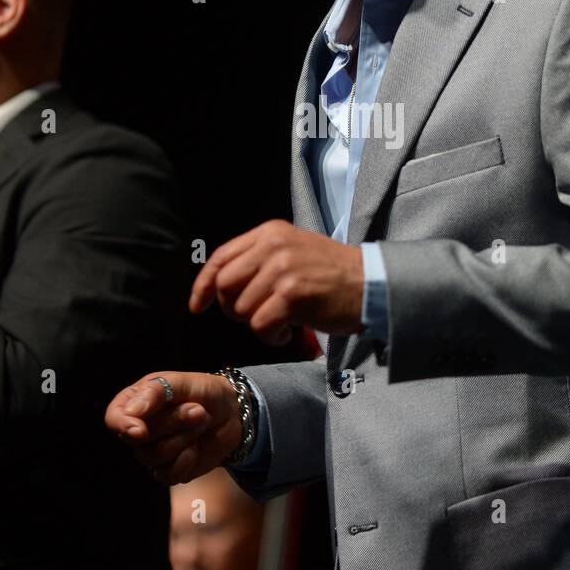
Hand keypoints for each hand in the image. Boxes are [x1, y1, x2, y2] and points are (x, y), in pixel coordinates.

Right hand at [104, 371, 241, 483]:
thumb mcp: (182, 383)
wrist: (231, 413)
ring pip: (155, 457)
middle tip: (198, 409)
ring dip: (185, 437)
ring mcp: (151, 453)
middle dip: (174, 422)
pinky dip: (187, 460)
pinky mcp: (168, 471)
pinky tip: (196, 446)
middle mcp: (138, 430)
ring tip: (201, 421)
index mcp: (134, 403)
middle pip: (139, 439)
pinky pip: (168, 475)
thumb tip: (132, 413)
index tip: (140, 430)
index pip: (114, 418)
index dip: (123, 425)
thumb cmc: (202, 392)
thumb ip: (156, 392)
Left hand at [189, 219, 363, 345]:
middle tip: (254, 317)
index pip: (220, 257)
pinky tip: (287, 334)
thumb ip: (258, 260)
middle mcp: (273, 246)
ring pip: (241, 309)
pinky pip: (261, 325)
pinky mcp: (293, 295)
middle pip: (225, 285)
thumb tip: (219, 287)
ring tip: (280, 324)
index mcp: (270, 232)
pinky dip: (270, 337)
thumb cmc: (332, 274)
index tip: (198, 306)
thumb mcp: (292, 251)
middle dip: (232, 309)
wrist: (371, 283)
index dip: (204, 285)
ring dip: (257, 326)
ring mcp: (283, 269)